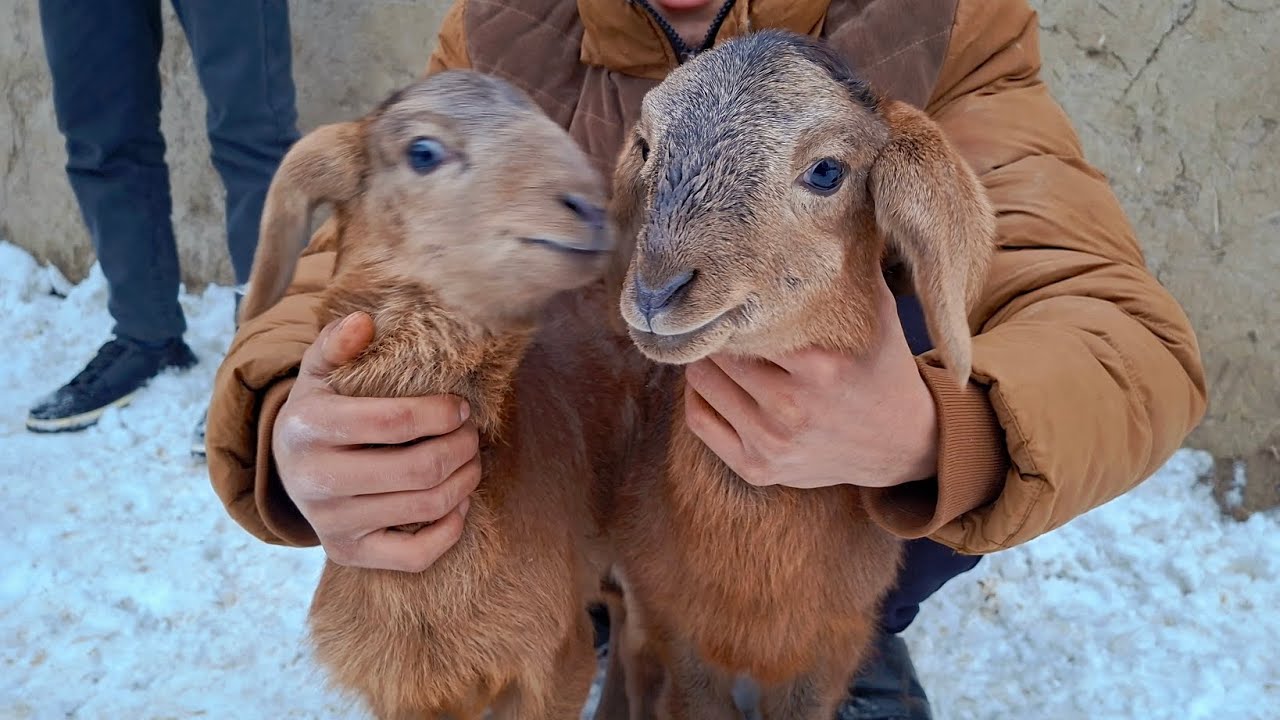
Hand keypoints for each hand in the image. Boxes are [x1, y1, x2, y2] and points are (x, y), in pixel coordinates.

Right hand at [272, 312, 480, 571]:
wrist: (289, 470)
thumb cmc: (320, 411)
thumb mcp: (319, 372)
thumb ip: (338, 343)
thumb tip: (364, 322)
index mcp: (308, 427)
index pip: (393, 421)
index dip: (440, 413)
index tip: (460, 406)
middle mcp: (313, 481)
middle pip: (419, 469)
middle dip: (462, 447)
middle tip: (472, 433)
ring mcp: (331, 523)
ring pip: (426, 507)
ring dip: (466, 480)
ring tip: (471, 459)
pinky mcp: (348, 554)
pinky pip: (416, 555)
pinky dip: (450, 528)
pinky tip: (458, 501)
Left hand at [683, 273, 938, 489]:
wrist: (902, 445)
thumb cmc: (883, 369)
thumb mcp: (880, 316)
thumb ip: (854, 267)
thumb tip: (827, 212)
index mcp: (820, 369)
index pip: (745, 325)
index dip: (732, 305)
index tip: (728, 290)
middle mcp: (791, 410)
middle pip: (718, 352)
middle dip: (716, 332)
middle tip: (717, 316)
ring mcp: (771, 445)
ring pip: (701, 383)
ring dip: (706, 361)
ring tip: (719, 346)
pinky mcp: (757, 470)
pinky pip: (699, 422)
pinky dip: (698, 397)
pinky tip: (715, 382)